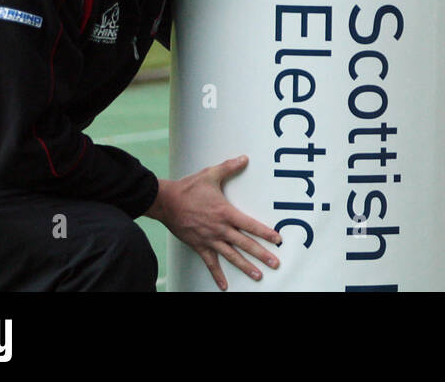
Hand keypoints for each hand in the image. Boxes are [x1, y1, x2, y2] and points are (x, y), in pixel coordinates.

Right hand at [147, 155, 281, 289]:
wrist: (166, 202)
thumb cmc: (189, 188)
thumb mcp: (211, 174)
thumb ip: (230, 167)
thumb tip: (245, 158)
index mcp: (226, 212)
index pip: (250, 225)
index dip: (266, 232)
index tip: (278, 240)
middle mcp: (220, 229)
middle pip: (245, 244)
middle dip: (262, 254)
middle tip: (276, 263)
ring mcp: (209, 239)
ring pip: (231, 256)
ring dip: (245, 267)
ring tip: (258, 276)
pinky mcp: (199, 246)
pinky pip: (210, 263)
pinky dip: (217, 275)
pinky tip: (225, 286)